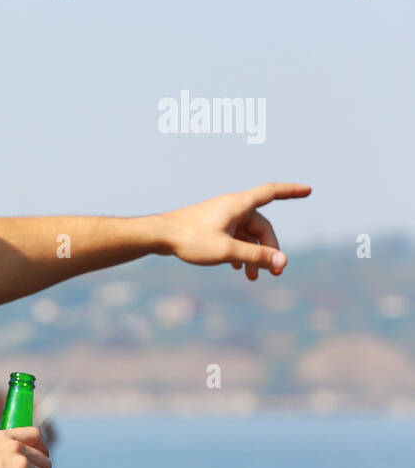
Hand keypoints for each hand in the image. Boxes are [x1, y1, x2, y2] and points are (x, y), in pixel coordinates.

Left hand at [157, 182, 311, 280]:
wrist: (158, 236)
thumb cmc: (190, 240)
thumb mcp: (227, 251)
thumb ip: (256, 256)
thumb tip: (282, 262)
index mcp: (238, 204)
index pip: (271, 192)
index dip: (292, 191)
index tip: (309, 190)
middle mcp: (232, 207)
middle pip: (261, 226)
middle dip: (269, 249)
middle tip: (274, 273)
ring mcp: (221, 216)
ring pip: (247, 234)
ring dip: (254, 254)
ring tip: (253, 277)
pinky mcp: (212, 225)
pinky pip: (235, 237)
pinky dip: (240, 251)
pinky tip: (238, 269)